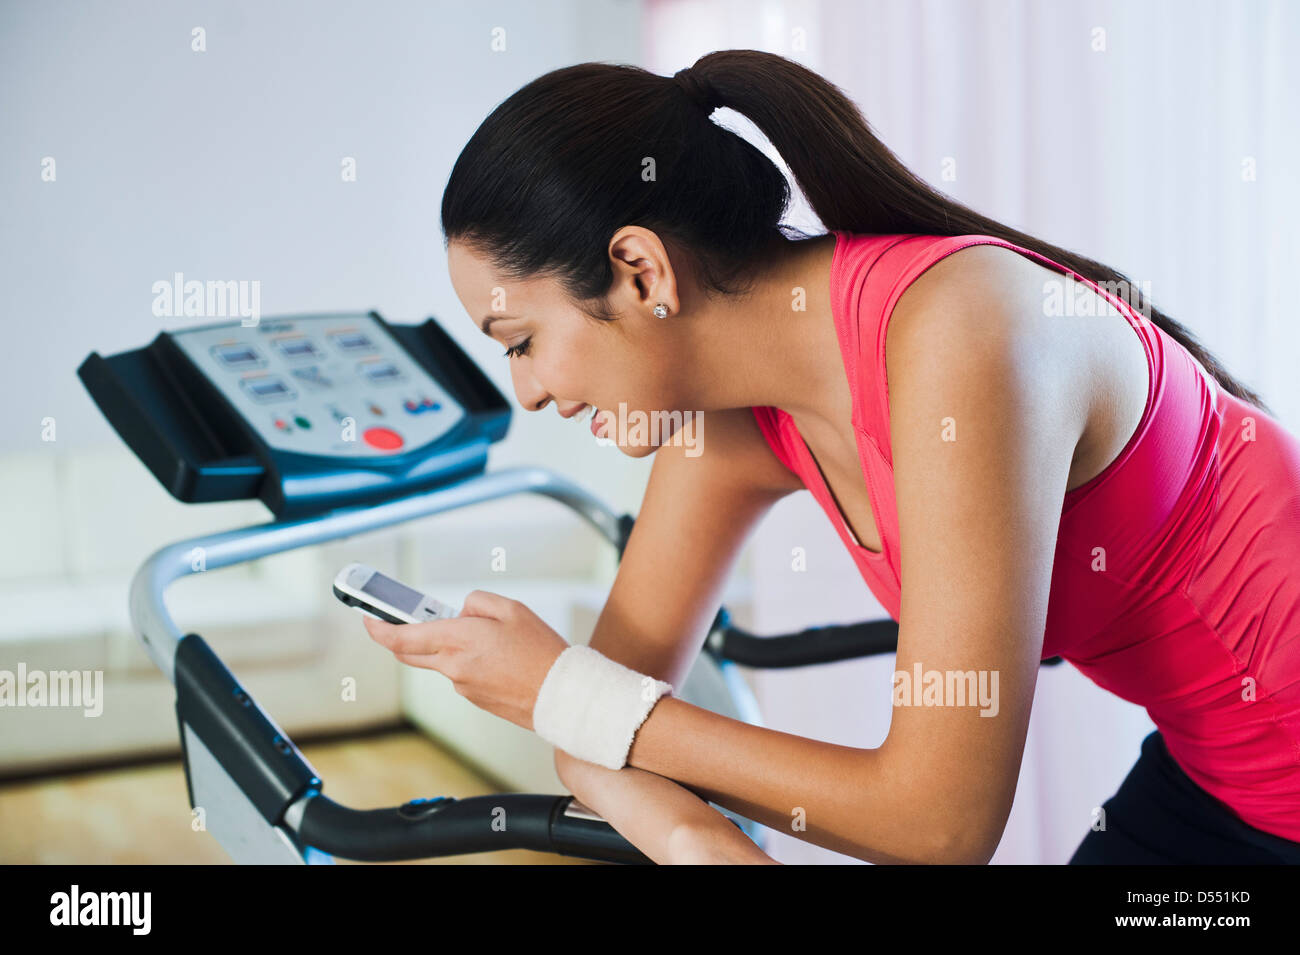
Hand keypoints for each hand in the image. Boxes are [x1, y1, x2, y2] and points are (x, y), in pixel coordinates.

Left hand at [361, 589, 567, 730]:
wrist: (560, 695)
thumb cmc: (540, 651)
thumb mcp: (512, 609)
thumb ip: (477, 602)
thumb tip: (461, 610)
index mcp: (458, 640)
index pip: (402, 638)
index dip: (378, 629)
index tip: (369, 619)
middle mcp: (453, 666)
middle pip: (411, 653)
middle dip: (404, 636)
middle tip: (409, 620)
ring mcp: (462, 686)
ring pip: (440, 662)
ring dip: (448, 647)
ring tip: (488, 638)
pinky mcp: (473, 699)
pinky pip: (460, 675)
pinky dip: (468, 662)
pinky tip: (498, 658)